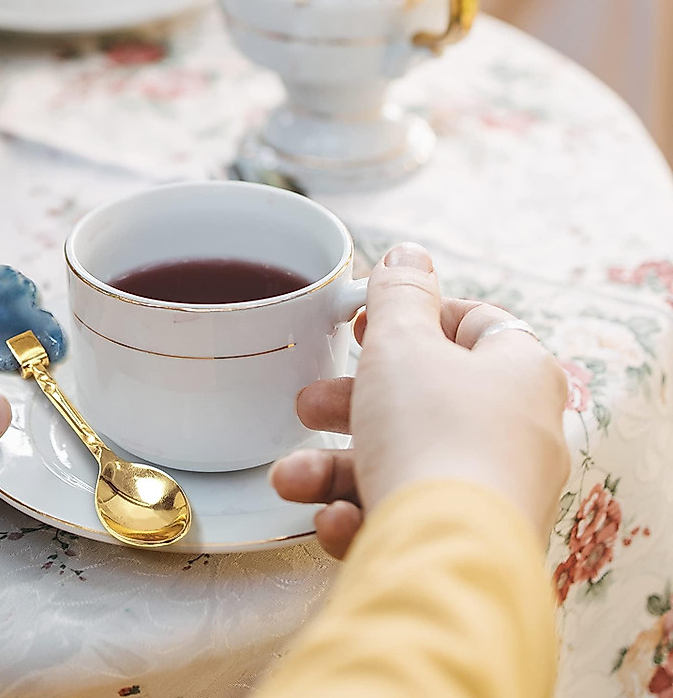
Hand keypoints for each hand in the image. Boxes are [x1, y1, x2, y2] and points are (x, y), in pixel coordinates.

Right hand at [271, 243, 569, 558]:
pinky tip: (335, 519)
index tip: (366, 324)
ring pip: (404, 464)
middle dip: (351, 402)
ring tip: (291, 476)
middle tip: (310, 402)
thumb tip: (408, 253)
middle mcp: (518, 435)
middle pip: (425, 399)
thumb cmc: (432, 435)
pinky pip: (406, 516)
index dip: (416, 316)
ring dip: (336, 467)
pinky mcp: (466, 544)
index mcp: (520, 374)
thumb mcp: (402, 342)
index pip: (476, 325)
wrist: (446, 558)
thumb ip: (398, 293)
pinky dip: (363, 514)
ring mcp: (494, 494)